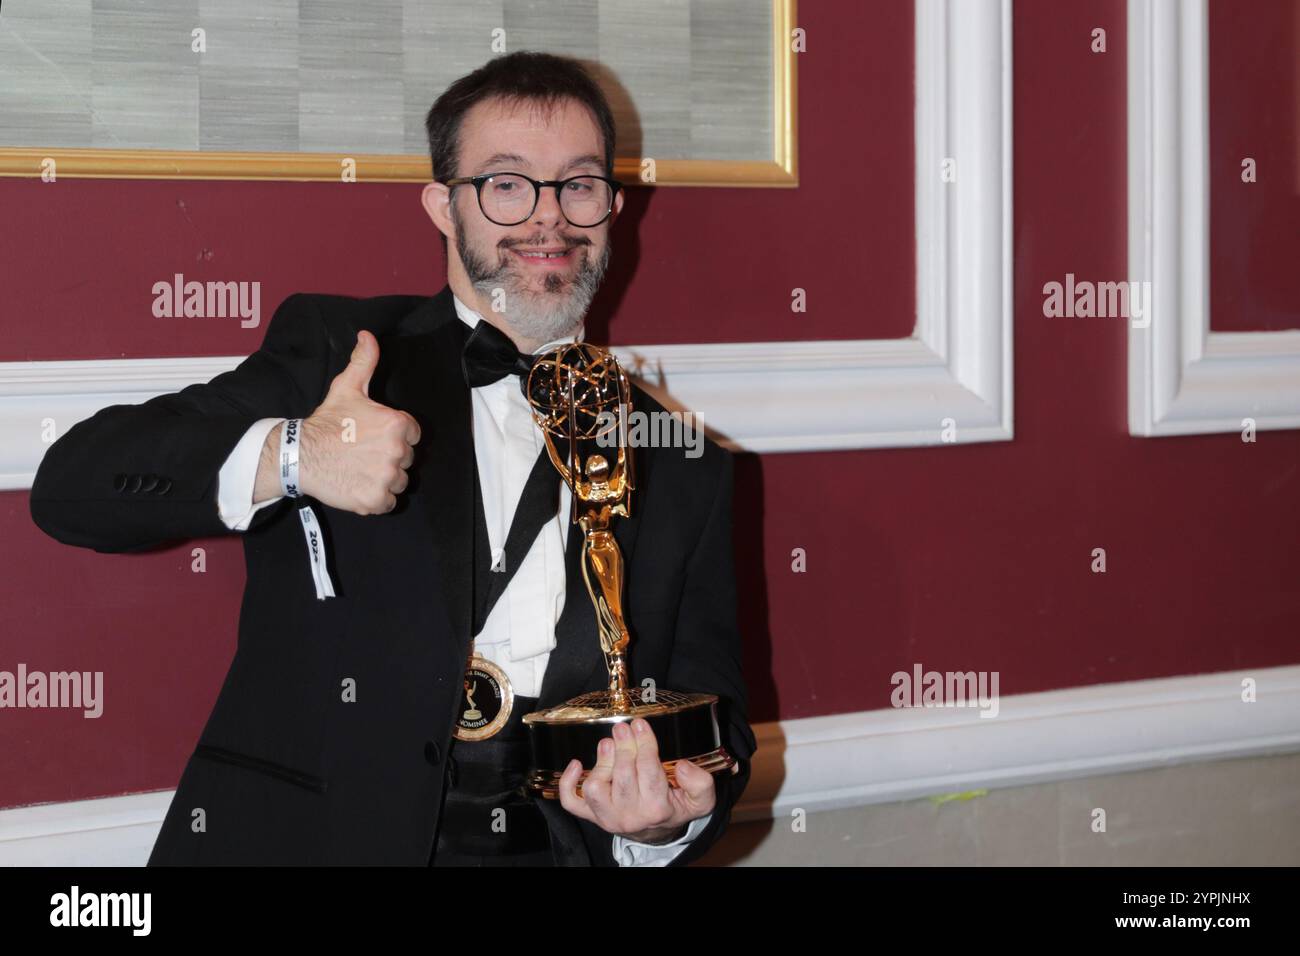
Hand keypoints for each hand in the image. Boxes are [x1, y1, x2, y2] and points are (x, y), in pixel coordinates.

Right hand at [298, 330, 421, 515]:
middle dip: (389, 456)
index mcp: (397, 424)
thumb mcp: (347, 388)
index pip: (412, 434)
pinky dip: (377, 498)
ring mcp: (386, 478)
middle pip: (406, 458)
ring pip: (400, 481)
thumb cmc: (325, 423)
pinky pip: (389, 502)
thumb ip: (364, 362)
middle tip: (363, 452)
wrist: (299, 455)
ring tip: (360, 468)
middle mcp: (397, 452)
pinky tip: (359, 484)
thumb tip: (368, 336)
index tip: (373, 436)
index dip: (394, 435)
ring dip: (385, 478)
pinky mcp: (376, 500)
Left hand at [557, 716, 715, 843]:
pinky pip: (572, 802)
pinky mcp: (591, 815)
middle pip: (622, 775)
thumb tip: (684, 766)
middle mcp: (630, 815)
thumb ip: (701, 783)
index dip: (644, 744)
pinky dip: (568, 782)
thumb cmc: (675, 808)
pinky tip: (577, 763)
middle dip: (623, 747)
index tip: (640, 724)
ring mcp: (607, 816)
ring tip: (609, 744)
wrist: (656, 831)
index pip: (649, 771)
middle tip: (624, 727)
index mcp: (657, 809)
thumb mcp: (701, 800)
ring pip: (595, 788)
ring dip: (601, 762)